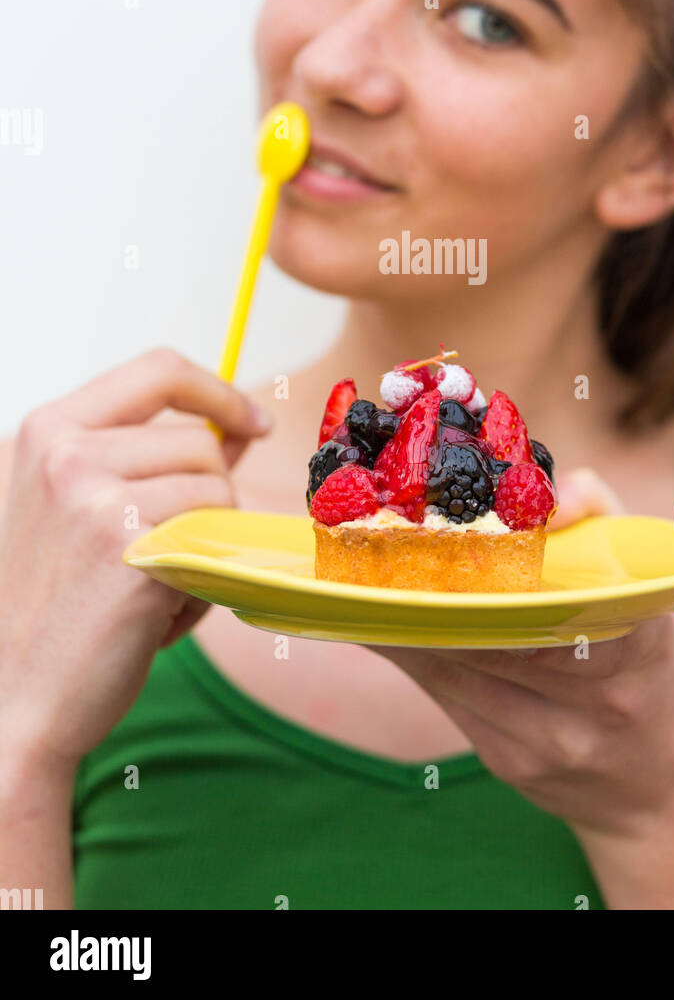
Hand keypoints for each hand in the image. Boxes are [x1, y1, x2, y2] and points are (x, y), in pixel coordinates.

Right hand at [0, 348, 271, 772]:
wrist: (13, 701)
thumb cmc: (56, 608)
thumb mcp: (78, 507)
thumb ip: (148, 459)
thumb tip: (237, 429)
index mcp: (50, 429)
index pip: (161, 369)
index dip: (219, 392)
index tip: (252, 424)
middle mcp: (69, 454)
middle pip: (203, 442)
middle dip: (209, 498)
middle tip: (162, 556)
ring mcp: (98, 501)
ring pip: (220, 493)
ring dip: (206, 546)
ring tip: (151, 589)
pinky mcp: (135, 553)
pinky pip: (218, 544)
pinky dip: (204, 587)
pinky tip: (156, 617)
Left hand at [373, 468, 673, 842]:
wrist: (662, 787)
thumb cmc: (651, 663)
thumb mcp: (649, 584)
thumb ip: (600, 518)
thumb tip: (551, 488)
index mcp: (638, 642)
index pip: (548, 601)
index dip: (484, 568)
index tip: (434, 532)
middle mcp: (595, 699)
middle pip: (485, 634)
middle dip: (428, 588)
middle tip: (375, 542)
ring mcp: (547, 739)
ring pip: (451, 666)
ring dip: (402, 620)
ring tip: (361, 578)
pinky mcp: (508, 761)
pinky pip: (443, 695)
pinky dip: (410, 653)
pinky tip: (379, 623)